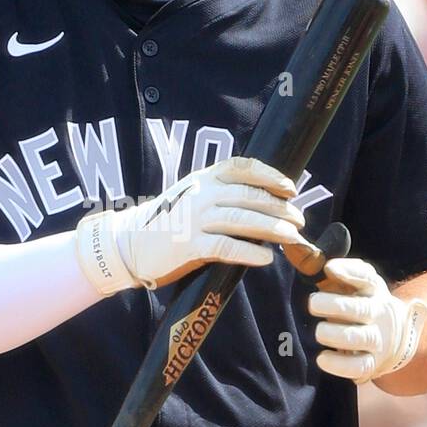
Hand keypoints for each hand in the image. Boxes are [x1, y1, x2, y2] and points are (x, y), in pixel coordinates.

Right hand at [75, 156, 311, 295]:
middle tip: (299, 219)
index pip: (241, 167)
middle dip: (279, 207)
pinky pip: (226, 247)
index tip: (289, 187)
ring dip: (272, 228)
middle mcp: (200, 195)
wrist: (127, 243)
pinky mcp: (188, 246)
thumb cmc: (166, 222)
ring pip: (242, 220)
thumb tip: (262, 204)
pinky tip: (266, 258)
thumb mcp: (191, 196)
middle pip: (248, 195)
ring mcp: (194, 220)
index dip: (269, 175)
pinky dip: (249, 252)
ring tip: (292, 236)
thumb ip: (220, 196)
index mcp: (203, 179)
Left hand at [307, 257, 426, 384]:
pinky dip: (339, 364)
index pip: (366, 278)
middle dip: (335, 306)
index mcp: (373, 290)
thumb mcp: (358, 283)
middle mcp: (378, 314)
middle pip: (361, 310)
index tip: (329, 269)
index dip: (349, 272)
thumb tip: (328, 267)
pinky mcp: (372, 363)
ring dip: (335, 334)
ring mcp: (377, 340)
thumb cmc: (361, 303)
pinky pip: (358, 366)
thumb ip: (344, 271)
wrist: (392, 336)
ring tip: (319, 331)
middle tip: (313, 303)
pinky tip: (322, 358)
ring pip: (360, 338)